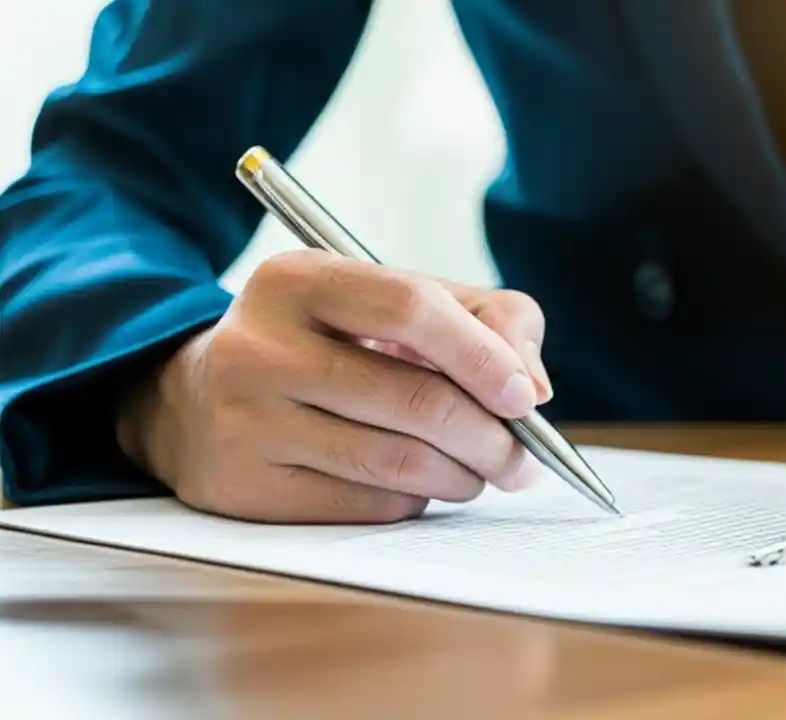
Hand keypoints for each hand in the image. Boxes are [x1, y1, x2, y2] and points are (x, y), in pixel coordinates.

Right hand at [114, 249, 553, 523]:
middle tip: (523, 458)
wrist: (193, 400)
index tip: (526, 397)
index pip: (411, 308)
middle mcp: (260, 347)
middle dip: (491, 437)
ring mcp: (246, 422)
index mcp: (297, 280)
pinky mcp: (247, 489)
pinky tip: (418, 483)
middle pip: (415, 399)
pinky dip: (416, 500)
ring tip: (480, 470)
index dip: (483, 357)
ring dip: (463, 475)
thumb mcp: (391, 304)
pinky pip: (368, 506)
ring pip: (397, 463)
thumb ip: (482, 319)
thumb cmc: (324, 344)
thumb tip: (534, 387)